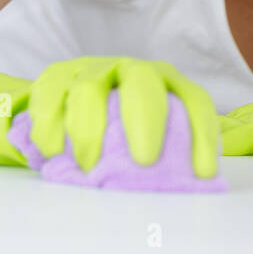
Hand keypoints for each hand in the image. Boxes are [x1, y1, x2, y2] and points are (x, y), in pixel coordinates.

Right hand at [28, 57, 221, 177]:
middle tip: (145, 160)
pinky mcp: (57, 75)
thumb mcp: (155, 133)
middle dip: (145, 121)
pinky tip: (52, 152)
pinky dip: (49, 125)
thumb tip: (194, 184)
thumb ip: (172, 154)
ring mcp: (93, 69)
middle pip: (142, 84)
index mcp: (167, 82)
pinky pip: (50, 94)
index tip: (203, 172)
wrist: (78, 97)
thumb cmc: (128, 125)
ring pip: (88, 89)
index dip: (203, 133)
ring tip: (88, 166)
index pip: (193, 100)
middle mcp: (132, 70)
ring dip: (88, 130)